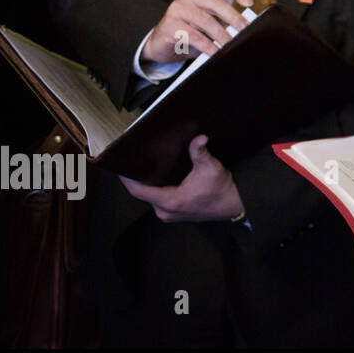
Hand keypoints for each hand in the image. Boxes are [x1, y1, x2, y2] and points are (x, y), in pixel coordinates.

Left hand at [119, 135, 243, 221]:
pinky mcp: (172, 213)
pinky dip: (155, 189)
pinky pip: (157, 200)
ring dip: (147, 183)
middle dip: (138, 178)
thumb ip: (200, 153)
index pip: (138, 191)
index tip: (120, 167)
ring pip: (149, 197)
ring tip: (145, 167)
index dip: (127, 178)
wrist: (234, 204)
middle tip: (135, 161)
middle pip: (142, 193)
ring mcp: (168, 214)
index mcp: (170, 201)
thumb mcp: (211, 168)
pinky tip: (158, 177)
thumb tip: (199, 138)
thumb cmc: (221, 189)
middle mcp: (165, 211)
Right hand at [141, 0, 253, 63]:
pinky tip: (216, 53)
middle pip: (217, 3)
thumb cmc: (190, 32)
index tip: (250, 4)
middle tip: (245, 30)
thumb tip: (247, 26)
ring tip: (231, 45)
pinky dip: (208, 46)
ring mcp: (177, 8)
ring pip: (207, 21)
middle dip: (234, 18)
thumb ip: (225, 20)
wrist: (161, 45)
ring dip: (222, 36)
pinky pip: (195, 36)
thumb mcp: (209, 23)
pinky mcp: (170, 24)